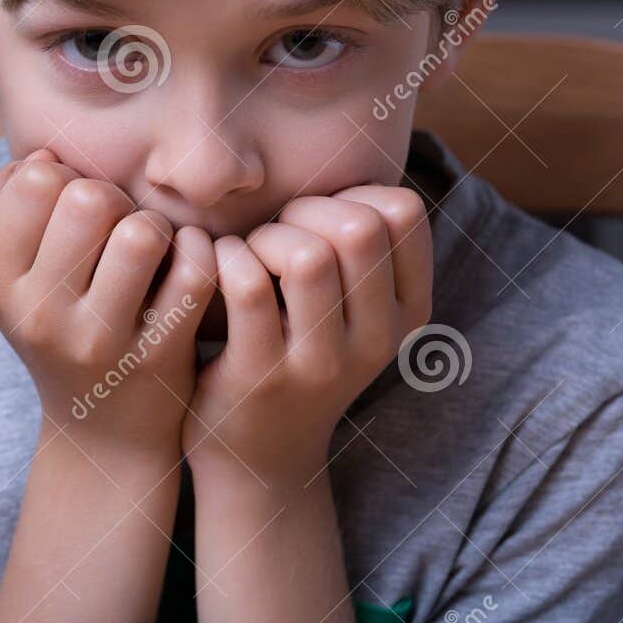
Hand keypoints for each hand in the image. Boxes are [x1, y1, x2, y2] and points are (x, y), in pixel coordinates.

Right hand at [0, 147, 216, 459]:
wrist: (104, 433)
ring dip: (158, 227)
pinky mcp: (158, 358)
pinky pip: (194, 270)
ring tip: (154, 250)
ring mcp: (99, 342)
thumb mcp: (23, 279)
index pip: (32, 182)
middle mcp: (38, 317)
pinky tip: (190, 264)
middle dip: (116, 199)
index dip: (65, 178)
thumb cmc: (65, 328)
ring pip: (143, 232)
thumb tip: (44, 154)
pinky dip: (200, 253)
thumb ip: (18, 207)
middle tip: (120, 227)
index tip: (75, 212)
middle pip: (90, 199)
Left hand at [182, 185, 432, 486]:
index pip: (404, 212)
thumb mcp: (352, 311)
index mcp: (407, 313)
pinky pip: (247, 284)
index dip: (349, 195)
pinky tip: (216, 269)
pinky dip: (225, 258)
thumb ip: (360, 249)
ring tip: (246, 255)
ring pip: (307, 255)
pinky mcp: (261, 376)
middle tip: (274, 233)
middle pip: (358, 227)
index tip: (314, 220)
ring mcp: (321, 364)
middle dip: (304, 211)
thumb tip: (353, 166)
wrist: (258, 456)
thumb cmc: (297, 354)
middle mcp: (376, 342)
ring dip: (264, 237)